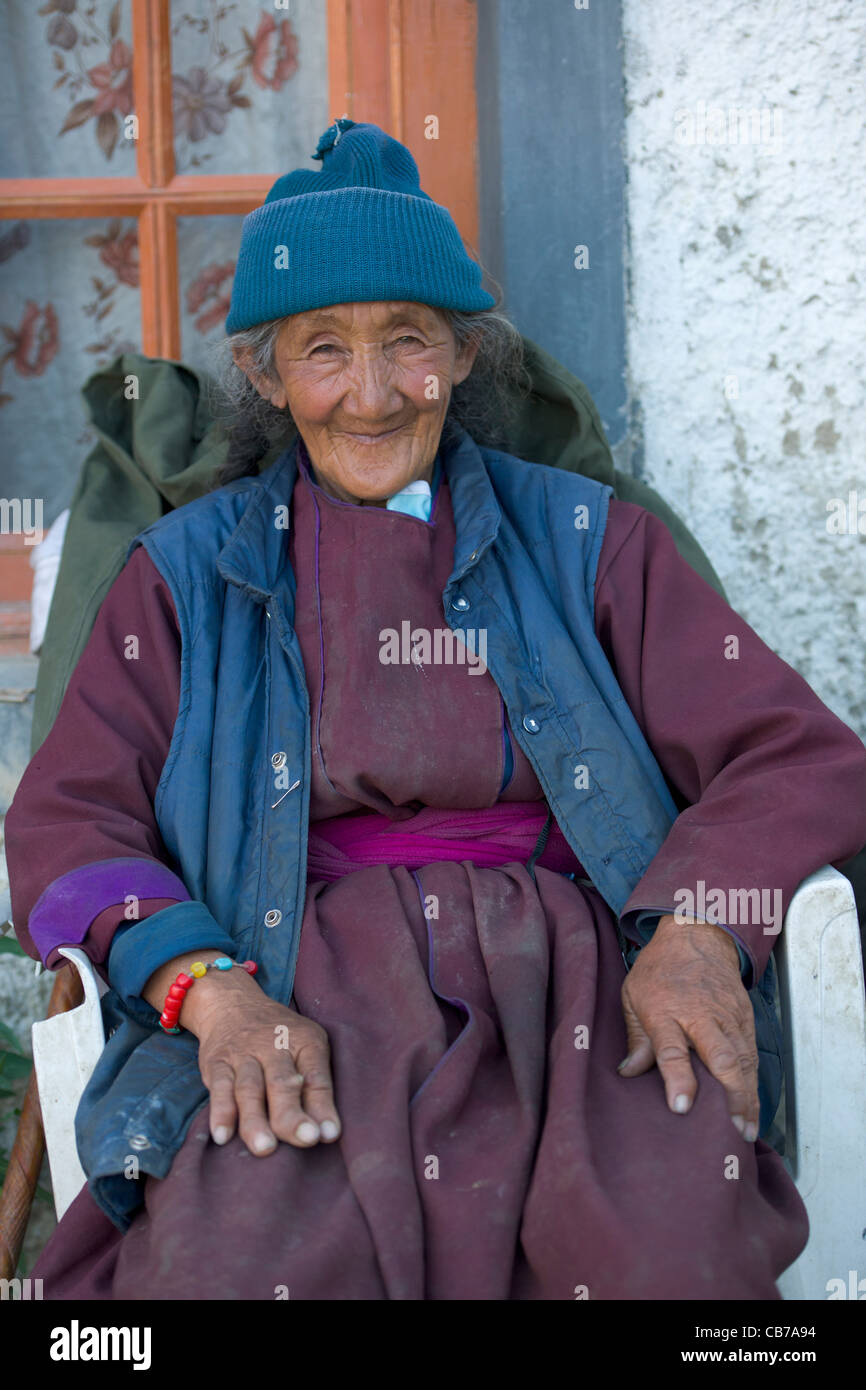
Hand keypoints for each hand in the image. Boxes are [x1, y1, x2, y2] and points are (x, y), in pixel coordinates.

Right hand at [141, 950, 340, 1156]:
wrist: (233, 1004)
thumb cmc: (279, 1038)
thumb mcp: (305, 1049)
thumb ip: (314, 1088)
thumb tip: (326, 1134)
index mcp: (304, 1041)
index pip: (316, 1076)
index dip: (323, 1106)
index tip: (329, 1134)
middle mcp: (274, 1045)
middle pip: (282, 1083)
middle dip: (292, 1114)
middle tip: (305, 1139)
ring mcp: (243, 1054)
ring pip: (249, 1089)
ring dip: (256, 1120)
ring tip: (264, 1148)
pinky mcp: (217, 1063)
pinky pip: (218, 1088)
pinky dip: (220, 1112)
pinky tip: (223, 1136)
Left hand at [618, 914, 759, 1141]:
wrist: (697, 935)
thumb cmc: (660, 969)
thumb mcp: (633, 996)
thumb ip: (636, 1037)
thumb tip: (628, 1073)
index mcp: (666, 1011)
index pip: (672, 1050)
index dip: (678, 1080)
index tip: (681, 1107)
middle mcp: (701, 1016)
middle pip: (721, 1058)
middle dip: (729, 1096)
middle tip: (732, 1131)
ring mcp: (727, 1017)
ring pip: (743, 1061)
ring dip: (747, 1098)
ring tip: (746, 1131)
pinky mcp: (745, 1019)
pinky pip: (752, 1056)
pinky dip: (754, 1084)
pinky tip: (753, 1110)